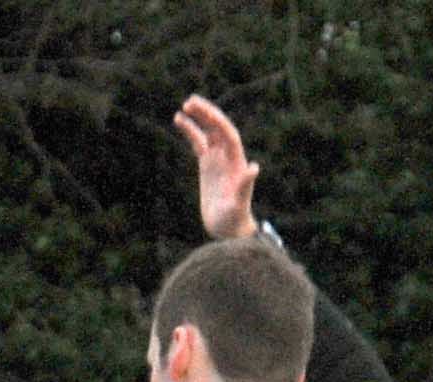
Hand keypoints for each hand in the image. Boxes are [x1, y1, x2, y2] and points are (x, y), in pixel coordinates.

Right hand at [174, 95, 259, 241]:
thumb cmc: (234, 219)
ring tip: (184, 106)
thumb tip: (253, 168)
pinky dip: (190, 131)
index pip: (228, 135)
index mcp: (236, 162)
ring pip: (208, 132)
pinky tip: (178, 120)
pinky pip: (198, 143)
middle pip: (218, 128)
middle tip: (190, 101)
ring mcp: (217, 160)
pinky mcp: (207, 166)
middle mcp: (228, 157)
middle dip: (206, 114)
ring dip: (199, 118)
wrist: (228, 229)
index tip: (203, 112)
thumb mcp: (238, 204)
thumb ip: (245, 186)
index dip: (217, 122)